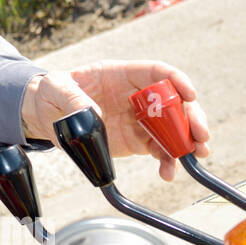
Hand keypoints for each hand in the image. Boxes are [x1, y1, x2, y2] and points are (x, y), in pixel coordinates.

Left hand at [21, 59, 210, 181]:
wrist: (44, 113)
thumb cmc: (52, 91)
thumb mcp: (56, 87)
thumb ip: (75, 98)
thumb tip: (95, 115)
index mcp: (121, 74)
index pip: (157, 72)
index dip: (176, 80)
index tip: (189, 94)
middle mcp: (136, 95)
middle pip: (173, 102)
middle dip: (191, 117)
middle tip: (201, 136)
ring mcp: (138, 119)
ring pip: (171, 128)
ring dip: (186, 142)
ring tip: (194, 156)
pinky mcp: (135, 140)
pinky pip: (157, 149)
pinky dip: (166, 161)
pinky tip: (168, 172)